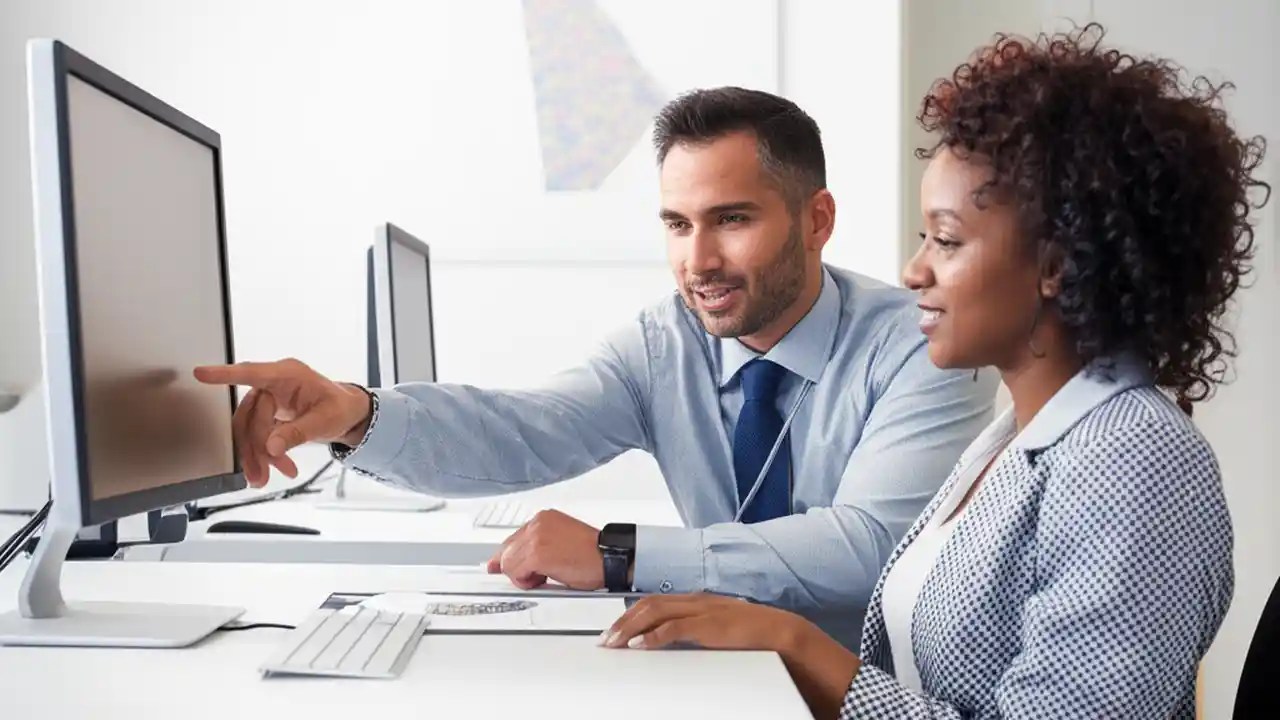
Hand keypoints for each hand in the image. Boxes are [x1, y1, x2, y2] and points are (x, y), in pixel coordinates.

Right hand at [193, 359, 371, 486]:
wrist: (350, 416)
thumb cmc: (341, 408)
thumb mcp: (325, 421)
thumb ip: (297, 432)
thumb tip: (271, 447)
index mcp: (288, 375)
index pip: (252, 373)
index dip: (225, 374)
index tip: (201, 374)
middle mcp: (274, 384)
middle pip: (249, 415)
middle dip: (252, 447)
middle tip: (257, 474)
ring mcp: (270, 400)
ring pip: (250, 429)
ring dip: (257, 455)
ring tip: (264, 478)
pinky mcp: (270, 415)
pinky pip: (259, 435)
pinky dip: (267, 454)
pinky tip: (279, 468)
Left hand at [486, 510, 604, 589]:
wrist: (609, 557)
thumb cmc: (592, 554)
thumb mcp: (560, 543)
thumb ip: (533, 547)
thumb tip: (506, 561)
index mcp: (543, 518)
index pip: (512, 539)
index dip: (507, 556)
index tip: (499, 565)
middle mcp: (537, 524)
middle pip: (506, 551)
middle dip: (516, 568)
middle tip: (537, 576)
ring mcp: (535, 538)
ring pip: (508, 563)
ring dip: (523, 576)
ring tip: (545, 576)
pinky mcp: (536, 554)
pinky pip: (516, 573)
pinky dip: (527, 581)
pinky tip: (544, 579)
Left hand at [599, 592, 806, 651]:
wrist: (779, 631)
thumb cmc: (751, 632)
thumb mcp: (716, 628)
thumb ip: (694, 630)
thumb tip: (670, 640)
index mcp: (695, 599)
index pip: (653, 601)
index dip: (629, 615)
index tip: (614, 631)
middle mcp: (694, 600)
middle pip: (648, 604)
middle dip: (623, 621)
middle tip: (605, 639)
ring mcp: (701, 610)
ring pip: (655, 612)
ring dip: (631, 628)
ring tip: (615, 642)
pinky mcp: (709, 625)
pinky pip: (674, 628)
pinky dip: (653, 636)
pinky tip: (639, 644)